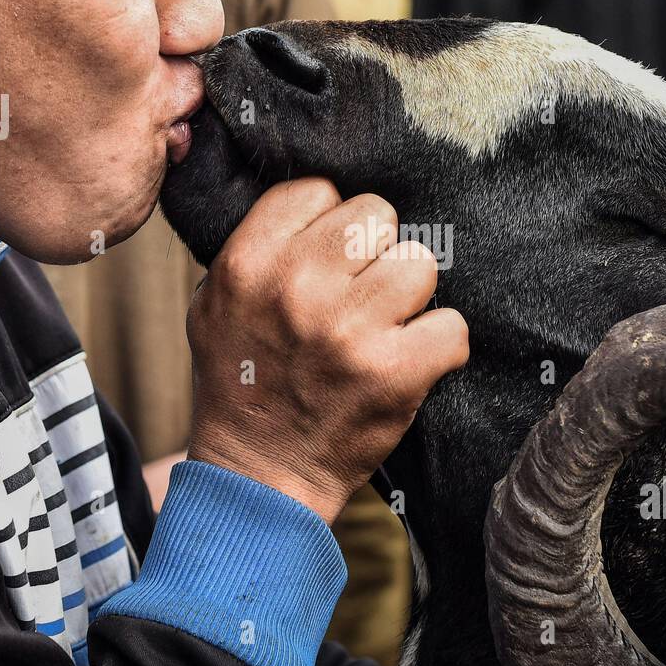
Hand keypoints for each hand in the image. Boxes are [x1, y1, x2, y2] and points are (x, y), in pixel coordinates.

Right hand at [186, 177, 469, 522]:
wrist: (259, 475)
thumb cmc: (240, 383)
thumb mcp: (213, 304)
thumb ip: (255, 247)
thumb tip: (315, 200)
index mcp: (249, 263)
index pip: (319, 190)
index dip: (330, 223)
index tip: (328, 260)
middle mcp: (297, 287)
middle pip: (377, 215)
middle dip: (375, 252)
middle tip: (359, 296)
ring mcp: (348, 330)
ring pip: (420, 263)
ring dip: (409, 298)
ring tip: (382, 330)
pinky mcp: (394, 372)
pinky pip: (452, 325)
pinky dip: (439, 347)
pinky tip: (409, 362)